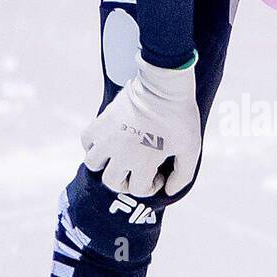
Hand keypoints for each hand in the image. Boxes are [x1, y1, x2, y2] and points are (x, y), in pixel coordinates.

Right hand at [81, 54, 200, 196]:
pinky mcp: (101, 121)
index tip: (158, 175)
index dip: (151, 187)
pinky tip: (107, 142)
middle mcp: (121, 153)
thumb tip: (170, 191)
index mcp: (143, 162)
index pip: (138, 189)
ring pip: (92, 163)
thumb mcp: (190, 148)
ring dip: (105, 165)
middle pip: (112, 182)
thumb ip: (183, 175)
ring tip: (119, 157)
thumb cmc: (180, 117)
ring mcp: (107, 137)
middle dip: (126, 182)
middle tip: (137, 171)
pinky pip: (86, 140)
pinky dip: (93, 145)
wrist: (164, 85)